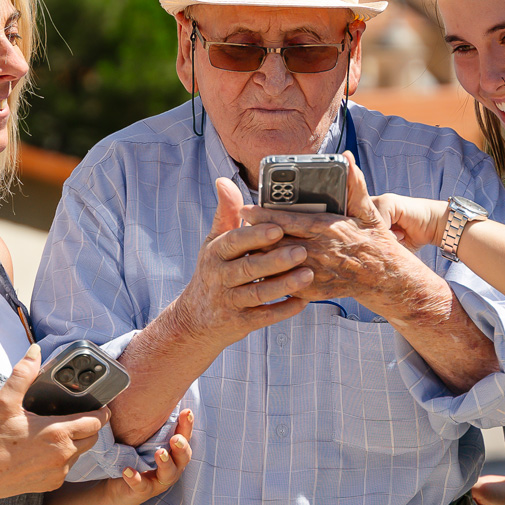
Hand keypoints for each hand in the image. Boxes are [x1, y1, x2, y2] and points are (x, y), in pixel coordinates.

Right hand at [0, 347, 106, 500]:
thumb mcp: (4, 402)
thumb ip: (23, 374)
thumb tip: (35, 351)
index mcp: (57, 432)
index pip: (96, 422)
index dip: (101, 412)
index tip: (101, 406)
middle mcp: (63, 454)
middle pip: (92, 438)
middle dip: (89, 426)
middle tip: (77, 416)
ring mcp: (59, 472)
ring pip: (80, 453)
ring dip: (76, 443)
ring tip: (57, 432)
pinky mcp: (52, 484)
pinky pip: (67, 468)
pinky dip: (63, 459)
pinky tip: (46, 450)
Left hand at [109, 409, 194, 504]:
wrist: (118, 487)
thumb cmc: (134, 457)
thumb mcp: (142, 438)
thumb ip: (148, 422)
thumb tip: (143, 389)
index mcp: (173, 452)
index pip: (184, 437)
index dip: (187, 426)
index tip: (187, 412)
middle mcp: (171, 467)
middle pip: (183, 457)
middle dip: (182, 447)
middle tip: (176, 438)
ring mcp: (158, 481)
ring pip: (168, 474)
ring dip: (165, 463)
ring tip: (159, 453)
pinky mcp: (143, 491)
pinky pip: (142, 486)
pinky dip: (136, 478)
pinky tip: (128, 470)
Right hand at [165, 179, 313, 351]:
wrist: (195, 319)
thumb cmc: (213, 271)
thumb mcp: (214, 243)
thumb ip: (225, 213)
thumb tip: (223, 181)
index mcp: (214, 253)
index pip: (233, 241)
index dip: (255, 236)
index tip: (278, 228)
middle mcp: (218, 277)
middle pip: (248, 268)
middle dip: (275, 261)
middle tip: (302, 251)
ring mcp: (228, 302)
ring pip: (258, 293)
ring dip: (284, 285)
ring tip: (308, 275)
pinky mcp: (239, 323)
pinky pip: (263, 317)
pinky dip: (283, 310)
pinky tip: (303, 301)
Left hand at [247, 155, 454, 326]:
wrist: (385, 278)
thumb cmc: (375, 241)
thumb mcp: (369, 211)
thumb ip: (354, 185)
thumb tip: (346, 157)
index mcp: (326, 229)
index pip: (287, 221)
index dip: (263, 216)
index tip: (243, 210)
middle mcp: (318, 251)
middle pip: (275, 244)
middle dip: (254, 238)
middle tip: (236, 230)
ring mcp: (314, 273)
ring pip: (276, 265)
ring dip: (258, 258)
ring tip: (241, 250)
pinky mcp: (312, 290)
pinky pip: (284, 285)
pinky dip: (270, 278)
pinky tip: (258, 271)